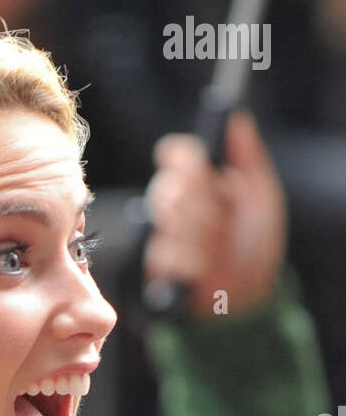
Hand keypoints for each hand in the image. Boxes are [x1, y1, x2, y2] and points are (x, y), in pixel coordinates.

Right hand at [143, 111, 287, 319]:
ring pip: (169, 219)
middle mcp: (176, 207)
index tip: (204, 171)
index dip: (186, 160)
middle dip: (203, 204)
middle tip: (221, 222)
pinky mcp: (154, 267)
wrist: (248, 296)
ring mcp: (162, 237)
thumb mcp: (262, 198)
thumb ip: (248, 156)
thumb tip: (235, 119)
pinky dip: (192, 261)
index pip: (177, 155)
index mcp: (198, 185)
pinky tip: (203, 270)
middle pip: (171, 184)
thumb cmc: (254, 249)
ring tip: (215, 251)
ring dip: (201, 235)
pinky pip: (165, 251)